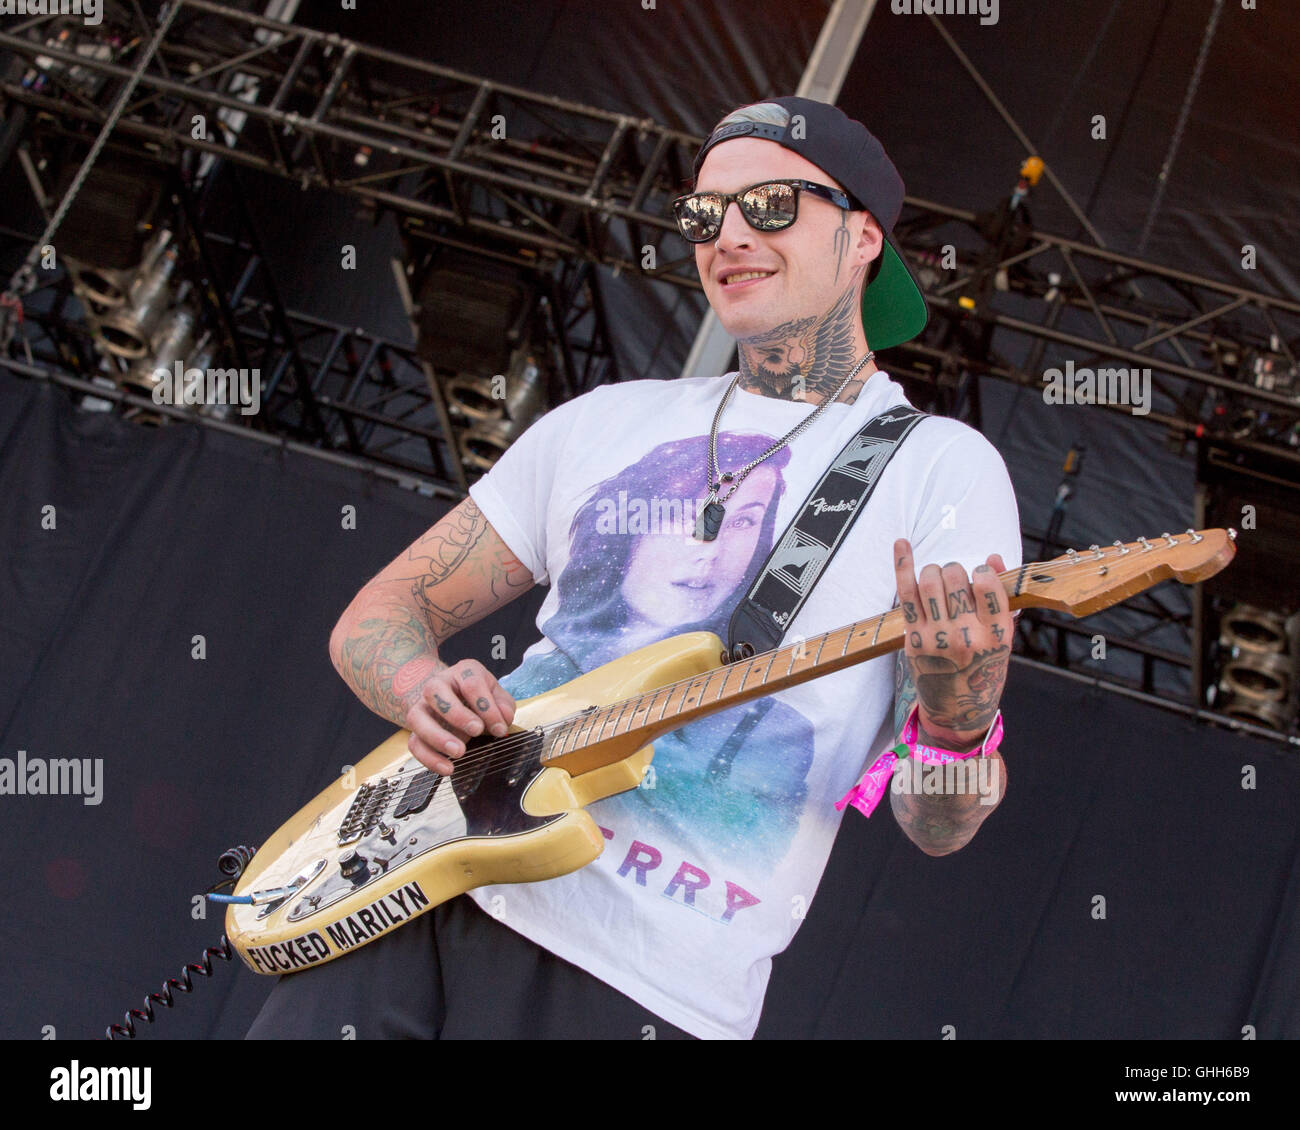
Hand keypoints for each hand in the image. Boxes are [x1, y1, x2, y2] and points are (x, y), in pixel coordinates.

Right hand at [404, 658, 516, 774]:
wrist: (452, 696)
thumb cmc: (477, 696)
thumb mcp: (496, 695)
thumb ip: (503, 706)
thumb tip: (504, 718)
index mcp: (462, 672)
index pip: (471, 684)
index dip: (487, 707)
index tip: (499, 728)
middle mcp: (437, 685)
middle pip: (435, 691)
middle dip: (457, 713)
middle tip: (476, 731)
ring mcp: (422, 706)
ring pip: (417, 717)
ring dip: (437, 737)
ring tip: (458, 752)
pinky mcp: (416, 728)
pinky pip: (414, 743)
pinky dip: (429, 758)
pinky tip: (447, 768)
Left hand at [893, 538, 1011, 747]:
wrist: (957, 710)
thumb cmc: (984, 670)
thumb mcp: (1003, 639)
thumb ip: (1001, 599)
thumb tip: (993, 558)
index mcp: (995, 635)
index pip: (987, 584)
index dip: (982, 571)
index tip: (980, 577)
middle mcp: (965, 636)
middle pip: (955, 578)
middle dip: (955, 570)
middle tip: (955, 582)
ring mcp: (935, 637)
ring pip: (929, 580)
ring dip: (934, 569)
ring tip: (938, 578)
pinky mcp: (912, 638)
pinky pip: (905, 593)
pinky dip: (902, 563)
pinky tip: (901, 542)